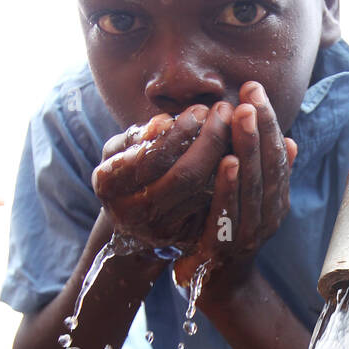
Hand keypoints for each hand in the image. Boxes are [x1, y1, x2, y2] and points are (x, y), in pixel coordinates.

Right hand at [93, 103, 234, 251]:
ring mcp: (160, 229)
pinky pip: (214, 205)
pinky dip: (229, 178)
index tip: (200, 110)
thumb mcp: (122, 148)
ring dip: (225, 156)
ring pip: (204, 192)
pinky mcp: (185, 237)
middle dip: (209, 141)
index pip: (151, 156)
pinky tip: (239, 152)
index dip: (179, 133)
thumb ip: (139, 135)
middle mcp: (132, 212)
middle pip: (184, 176)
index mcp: (109, 184)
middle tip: (225, 113)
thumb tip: (165, 123)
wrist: (133, 218)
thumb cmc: (128, 170)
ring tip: (236, 127)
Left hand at [174, 82, 295, 291]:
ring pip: (254, 186)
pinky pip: (229, 213)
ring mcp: (249, 234)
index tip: (255, 89)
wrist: (215, 287)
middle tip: (251, 93)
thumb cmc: (228, 235)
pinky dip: (229, 186)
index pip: (277, 156)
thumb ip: (268, 175)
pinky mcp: (224, 249)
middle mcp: (268, 217)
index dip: (269, 122)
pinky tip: (226, 160)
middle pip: (269, 167)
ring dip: (248, 149)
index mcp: (276, 203)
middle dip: (261, 127)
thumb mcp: (251, 201)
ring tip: (241, 115)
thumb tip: (289, 140)